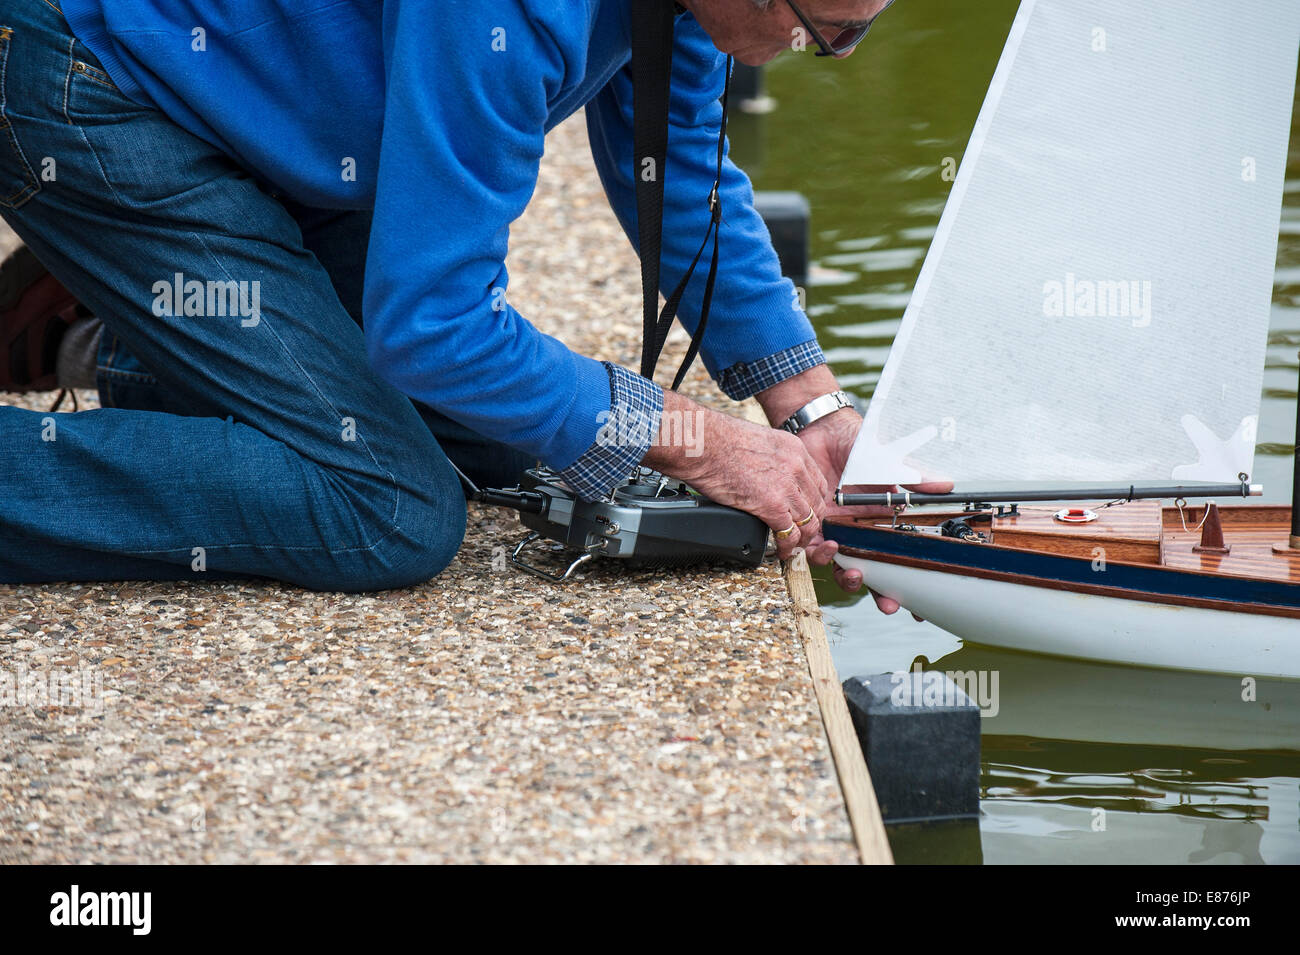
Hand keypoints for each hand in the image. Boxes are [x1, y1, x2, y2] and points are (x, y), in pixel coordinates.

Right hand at [641, 392, 829, 558]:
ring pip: (808, 522)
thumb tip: (765, 476)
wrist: (705, 443)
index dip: (812, 503)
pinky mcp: (772, 505)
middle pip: (817, 505)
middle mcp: (797, 467)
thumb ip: (770, 460)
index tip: (803, 513)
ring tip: (790, 547)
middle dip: (809, 523)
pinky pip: (789, 533)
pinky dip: (787, 546)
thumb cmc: (718, 441)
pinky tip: (780, 550)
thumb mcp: (758, 443)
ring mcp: (787, 487)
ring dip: (801, 539)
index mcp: (795, 450)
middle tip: (799, 534)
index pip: (817, 484)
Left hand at [796, 406, 951, 613]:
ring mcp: (838, 531)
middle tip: (889, 603)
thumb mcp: (889, 462)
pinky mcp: (813, 524)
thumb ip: (914, 476)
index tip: (921, 611)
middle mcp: (862, 533)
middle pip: (873, 574)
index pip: (901, 560)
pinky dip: (819, 553)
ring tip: (853, 569)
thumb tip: (947, 485)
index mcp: (886, 523)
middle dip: (881, 594)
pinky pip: (813, 549)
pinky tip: (827, 545)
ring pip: (842, 567)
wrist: (822, 431)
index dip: (910, 586)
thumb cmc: (859, 446)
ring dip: (848, 576)